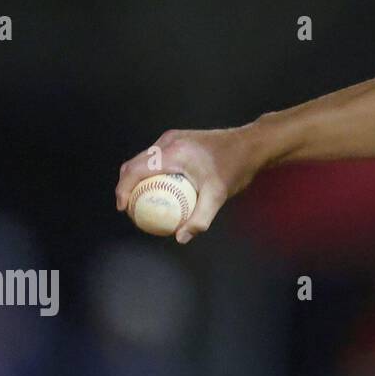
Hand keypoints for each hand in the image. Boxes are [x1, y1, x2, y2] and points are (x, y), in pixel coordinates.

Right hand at [115, 125, 263, 243]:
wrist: (252, 144)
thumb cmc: (236, 168)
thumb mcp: (218, 195)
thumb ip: (200, 218)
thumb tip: (181, 237)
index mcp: (172, 151)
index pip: (135, 170)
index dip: (122, 190)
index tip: (124, 210)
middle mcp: (168, 141)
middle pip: (134, 164)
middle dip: (126, 187)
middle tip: (131, 210)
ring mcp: (173, 138)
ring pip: (144, 160)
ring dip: (137, 179)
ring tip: (141, 203)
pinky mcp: (179, 139)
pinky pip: (157, 158)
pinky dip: (151, 173)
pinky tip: (160, 191)